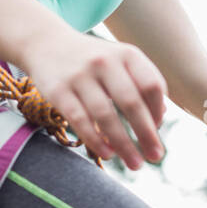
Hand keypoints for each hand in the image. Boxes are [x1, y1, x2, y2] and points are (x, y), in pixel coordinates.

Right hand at [16, 30, 166, 169]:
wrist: (46, 43)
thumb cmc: (94, 61)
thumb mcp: (121, 61)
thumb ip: (142, 83)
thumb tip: (160, 117)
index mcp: (127, 54)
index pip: (152, 86)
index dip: (157, 111)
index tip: (157, 130)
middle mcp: (105, 61)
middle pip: (131, 103)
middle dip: (146, 134)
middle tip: (156, 157)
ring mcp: (80, 75)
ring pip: (105, 115)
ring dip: (123, 144)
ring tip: (135, 164)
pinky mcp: (58, 90)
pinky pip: (80, 120)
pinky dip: (96, 140)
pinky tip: (108, 154)